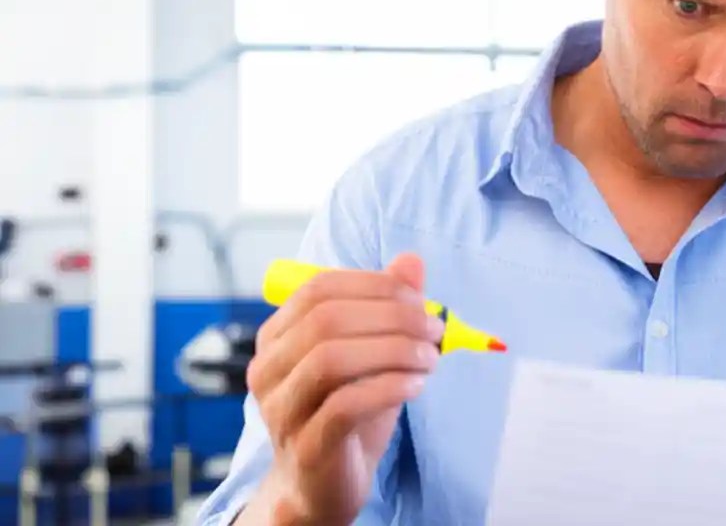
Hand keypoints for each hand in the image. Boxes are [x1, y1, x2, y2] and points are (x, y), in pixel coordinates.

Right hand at [238, 253, 442, 524]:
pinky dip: (388, 388)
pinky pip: (344, 406)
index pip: (319, 289)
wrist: (322, 486)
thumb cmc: (345, 412)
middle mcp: (268, 369)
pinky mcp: (306, 447)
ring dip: (393, 351)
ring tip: (431, 359)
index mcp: (278, 337)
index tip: (421, 299)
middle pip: (326, 320)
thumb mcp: (370, 353)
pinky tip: (416, 386)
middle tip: (434, 330)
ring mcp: (281, 410)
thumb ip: (385, 306)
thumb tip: (411, 261)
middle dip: (392, 317)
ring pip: (331, 360)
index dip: (375, 286)